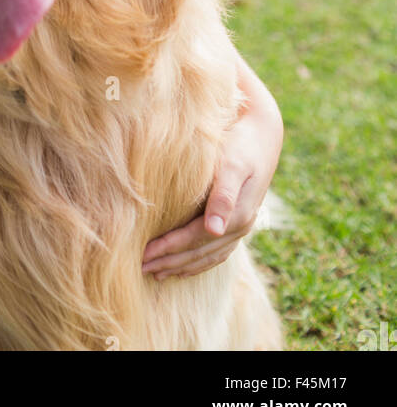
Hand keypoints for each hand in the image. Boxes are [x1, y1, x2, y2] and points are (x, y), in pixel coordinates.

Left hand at [141, 55, 282, 279]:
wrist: (263, 133)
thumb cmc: (241, 143)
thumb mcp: (233, 163)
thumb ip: (223, 194)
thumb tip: (215, 228)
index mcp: (238, 214)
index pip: (196, 239)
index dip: (170, 248)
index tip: (144, 254)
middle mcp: (240, 225)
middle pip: (200, 252)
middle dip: (171, 262)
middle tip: (141, 269)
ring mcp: (240, 225)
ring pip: (208, 256)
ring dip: (182, 267)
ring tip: (156, 273)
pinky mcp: (237, 221)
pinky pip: (217, 252)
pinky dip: (198, 263)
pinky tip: (182, 267)